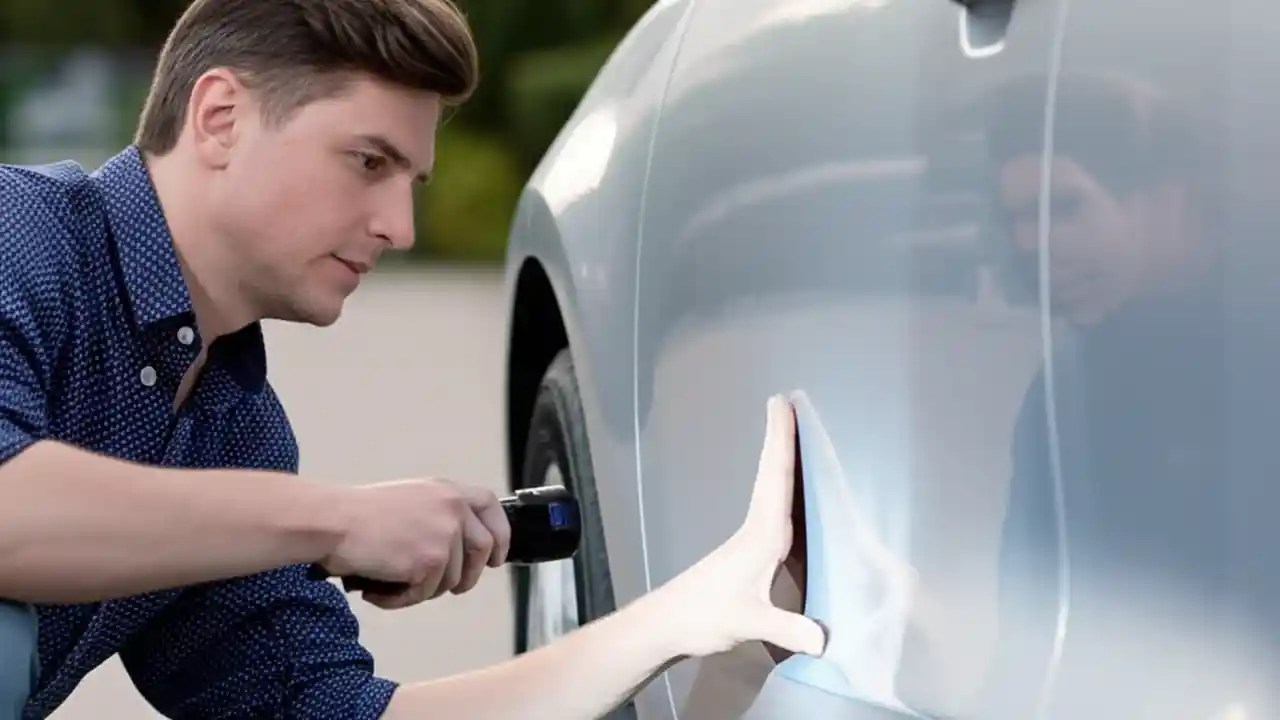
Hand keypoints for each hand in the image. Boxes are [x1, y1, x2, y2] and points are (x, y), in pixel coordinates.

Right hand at [318, 478, 511, 608]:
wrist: (333, 521)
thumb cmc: (358, 514)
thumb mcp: (410, 500)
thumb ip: (438, 516)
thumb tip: (457, 552)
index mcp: (447, 491)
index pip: (490, 506)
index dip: (500, 533)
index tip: (496, 556)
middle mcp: (452, 510)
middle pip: (482, 550)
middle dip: (469, 576)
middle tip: (451, 588)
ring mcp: (445, 535)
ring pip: (452, 580)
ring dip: (423, 589)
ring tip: (390, 581)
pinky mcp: (430, 561)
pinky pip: (424, 594)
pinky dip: (399, 600)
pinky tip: (377, 590)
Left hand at [647, 395, 826, 659]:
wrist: (667, 626)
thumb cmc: (703, 616)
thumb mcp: (748, 622)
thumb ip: (786, 628)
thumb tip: (824, 638)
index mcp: (761, 535)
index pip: (775, 479)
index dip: (781, 441)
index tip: (782, 404)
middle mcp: (758, 530)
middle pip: (774, 476)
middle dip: (781, 440)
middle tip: (786, 402)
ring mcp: (753, 543)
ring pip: (774, 493)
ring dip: (783, 464)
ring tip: (797, 438)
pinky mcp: (752, 558)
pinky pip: (778, 515)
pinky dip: (787, 497)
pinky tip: (797, 501)